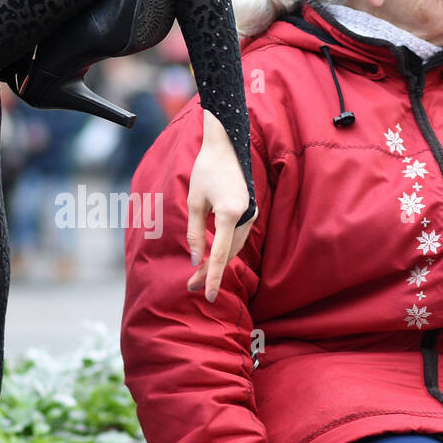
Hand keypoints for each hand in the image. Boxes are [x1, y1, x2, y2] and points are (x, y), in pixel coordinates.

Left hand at [187, 109, 256, 300]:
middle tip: (191, 287)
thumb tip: (195, 260)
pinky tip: (210, 258)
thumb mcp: (194, 202)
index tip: (206, 295)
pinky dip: (224, 251)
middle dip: (209, 273)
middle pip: (227, 255)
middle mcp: (245, 217)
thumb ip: (194, 233)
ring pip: (234, 249)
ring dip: (217, 263)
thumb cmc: (206, 171)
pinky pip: (237, 239)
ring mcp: (251, 215)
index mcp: (230, 213)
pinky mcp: (250, 213)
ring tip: (197, 277)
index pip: (220, 254)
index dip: (212, 277)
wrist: (227, 147)